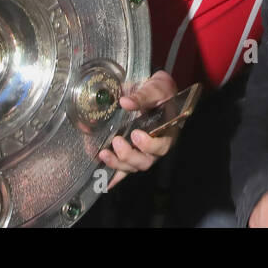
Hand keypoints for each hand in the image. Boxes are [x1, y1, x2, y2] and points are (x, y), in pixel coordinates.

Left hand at [98, 70, 178, 187]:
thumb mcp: (153, 89)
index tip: (136, 134)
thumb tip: (124, 101)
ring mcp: (143, 153)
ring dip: (116, 163)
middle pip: (145, 161)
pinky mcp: (131, 154)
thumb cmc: (160, 92)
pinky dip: (112, 175)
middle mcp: (156, 147)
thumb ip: (141, 96)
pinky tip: (101, 177)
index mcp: (167, 132)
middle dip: (128, 155)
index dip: (149, 145)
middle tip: (116, 141)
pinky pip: (123, 169)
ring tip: (103, 153)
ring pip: (132, 167)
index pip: (162, 146)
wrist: (156, 93)